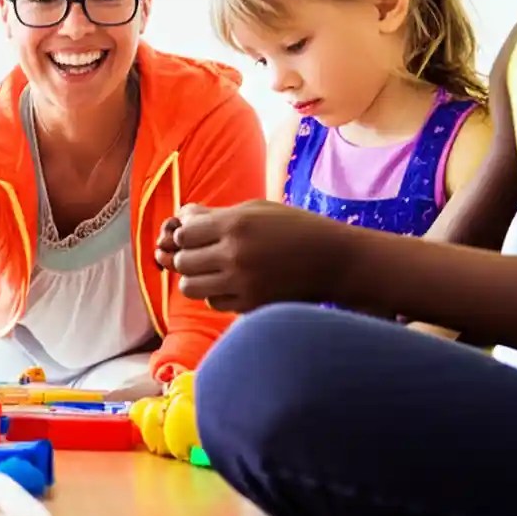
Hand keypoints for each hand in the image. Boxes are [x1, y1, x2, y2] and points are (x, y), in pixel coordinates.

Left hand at [156, 201, 356, 312]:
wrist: (335, 261)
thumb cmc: (294, 229)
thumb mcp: (256, 210)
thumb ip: (215, 215)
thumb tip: (181, 217)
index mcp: (235, 224)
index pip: (183, 234)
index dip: (186, 235)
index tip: (198, 236)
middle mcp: (236, 254)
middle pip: (182, 262)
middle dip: (187, 257)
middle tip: (204, 255)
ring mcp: (243, 282)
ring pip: (190, 287)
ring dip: (197, 279)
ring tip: (213, 271)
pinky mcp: (252, 305)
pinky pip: (213, 303)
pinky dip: (217, 294)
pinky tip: (232, 284)